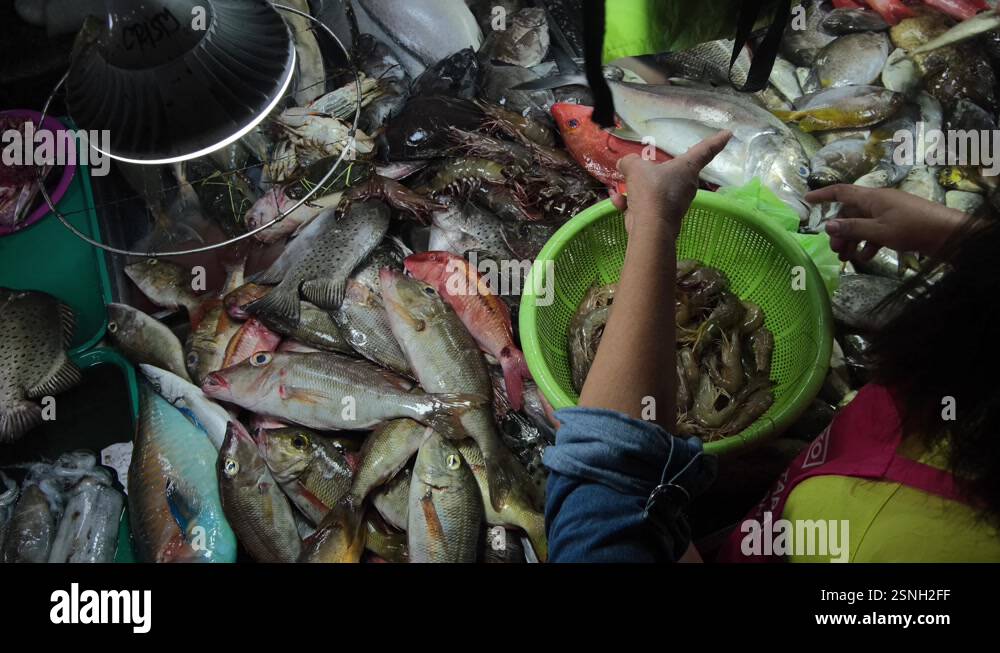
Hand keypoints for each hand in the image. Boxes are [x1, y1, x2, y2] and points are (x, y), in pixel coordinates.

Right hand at [611, 131, 732, 237]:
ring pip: (653, 191)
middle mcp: (685, 185)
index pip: (705, 150)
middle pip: (670, 173)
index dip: (716, 141)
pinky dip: (632, 204)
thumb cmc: (650, 191)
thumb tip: (625, 164)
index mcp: (687, 168)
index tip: (728, 133)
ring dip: (636, 190)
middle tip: (636, 171)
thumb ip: (630, 162)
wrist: (650, 228)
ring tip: (622, 192)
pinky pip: (647, 205)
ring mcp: (676, 203)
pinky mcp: (664, 218)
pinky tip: (619, 204)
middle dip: (652, 173)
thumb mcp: (636, 168)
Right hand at [805, 185, 966, 260]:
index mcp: (872, 197)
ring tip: (846, 257)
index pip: (841, 191)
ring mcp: (889, 212)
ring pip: (862, 224)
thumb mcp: (878, 230)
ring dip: (853, 240)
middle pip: (850, 212)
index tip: (806, 200)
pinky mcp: (898, 224)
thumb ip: (852, 228)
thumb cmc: (911, 227)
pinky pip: (876, 230)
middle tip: (834, 249)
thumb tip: (828, 226)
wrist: (946, 233)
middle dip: (839, 231)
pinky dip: (868, 242)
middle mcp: (878, 202)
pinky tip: (867, 256)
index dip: (823, 195)